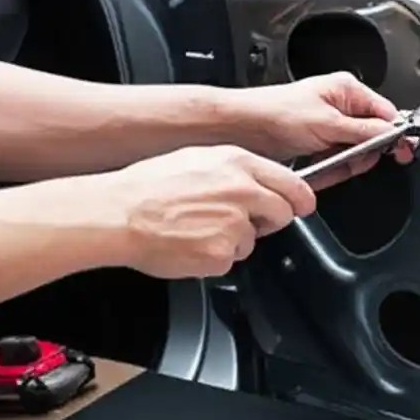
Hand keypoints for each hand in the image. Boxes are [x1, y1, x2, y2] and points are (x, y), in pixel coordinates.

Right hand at [102, 145, 314, 277]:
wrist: (118, 214)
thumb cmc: (146, 188)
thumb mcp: (197, 159)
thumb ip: (235, 171)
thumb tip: (256, 183)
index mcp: (237, 164)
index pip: (292, 184)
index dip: (298, 199)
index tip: (301, 205)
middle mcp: (242, 191)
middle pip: (283, 213)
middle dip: (269, 221)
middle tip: (241, 222)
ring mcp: (235, 224)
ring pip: (253, 239)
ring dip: (234, 240)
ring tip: (198, 229)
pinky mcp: (223, 254)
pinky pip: (230, 260)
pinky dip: (214, 258)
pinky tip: (191, 244)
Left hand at [242, 72, 415, 188]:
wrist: (243, 127)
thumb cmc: (276, 113)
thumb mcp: (328, 123)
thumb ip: (364, 130)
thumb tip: (393, 133)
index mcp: (347, 90)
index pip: (386, 113)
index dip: (395, 134)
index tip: (402, 152)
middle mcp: (340, 106)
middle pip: (373, 135)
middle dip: (365, 152)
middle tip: (354, 161)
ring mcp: (329, 125)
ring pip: (355, 151)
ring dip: (346, 163)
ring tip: (329, 164)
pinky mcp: (318, 143)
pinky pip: (337, 160)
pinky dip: (333, 168)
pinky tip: (321, 170)